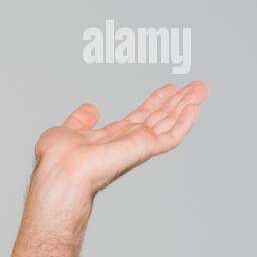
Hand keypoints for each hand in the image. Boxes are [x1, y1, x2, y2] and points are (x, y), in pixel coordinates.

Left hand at [34, 81, 208, 197]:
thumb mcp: (67, 131)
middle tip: (196, 85)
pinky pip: (170, 136)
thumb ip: (80, 120)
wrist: (60, 171)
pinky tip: (194, 107)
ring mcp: (137, 146)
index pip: (139, 118)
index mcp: (111, 139)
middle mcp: (127, 143)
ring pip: (168, 124)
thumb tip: (90, 109)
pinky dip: (184, 122)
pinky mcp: (143, 149)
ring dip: (186, 106)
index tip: (169, 89)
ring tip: (201, 89)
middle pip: (159, 118)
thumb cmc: (56, 160)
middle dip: (177, 102)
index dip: (155, 102)